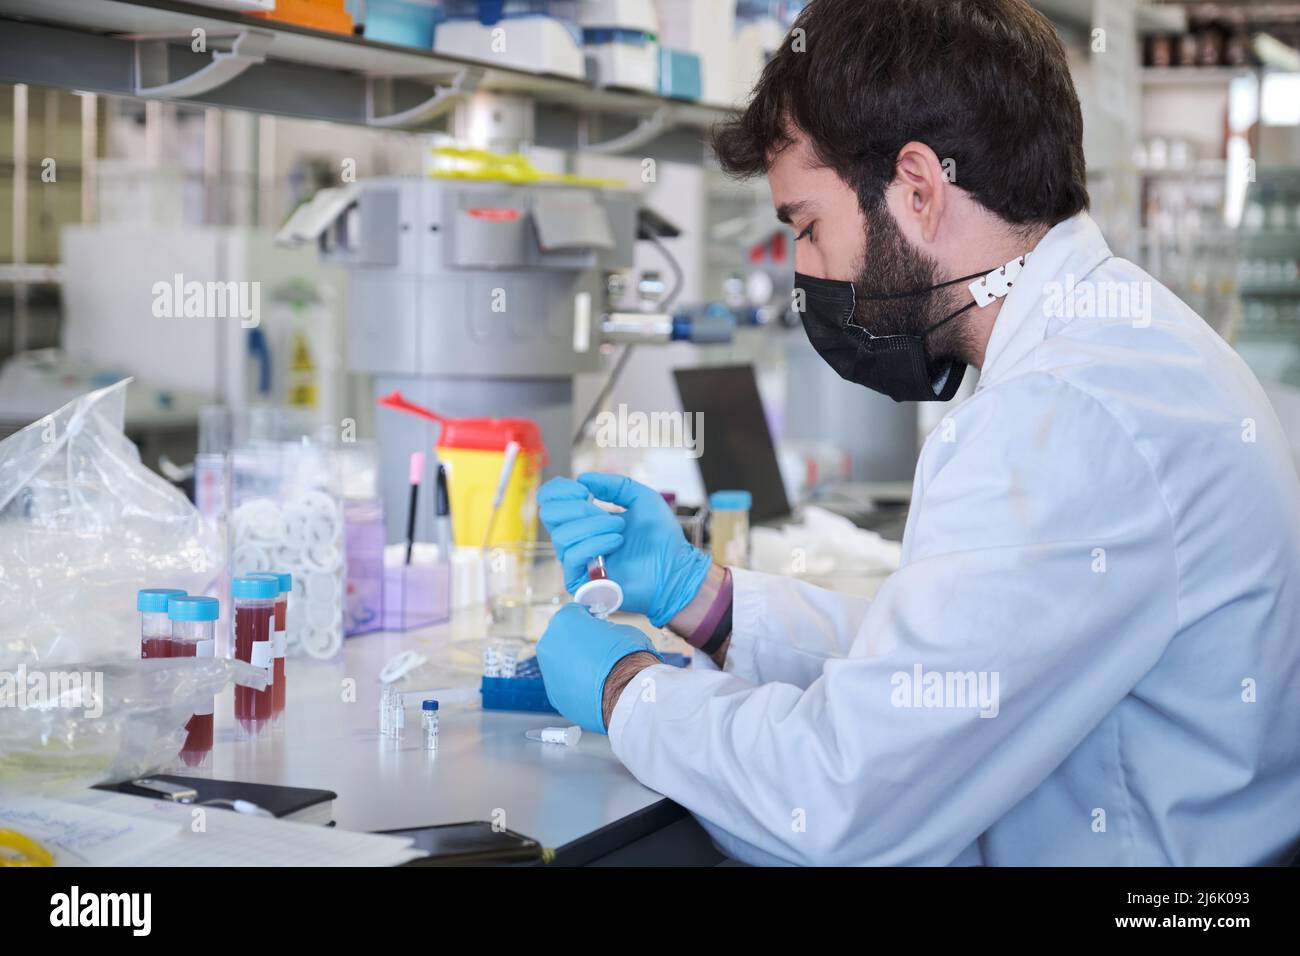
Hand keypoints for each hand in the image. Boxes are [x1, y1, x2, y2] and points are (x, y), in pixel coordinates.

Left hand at [537, 603, 662, 732]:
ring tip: (599, 672)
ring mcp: (549, 673)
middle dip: (577, 641)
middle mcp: (549, 644)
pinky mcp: (555, 696)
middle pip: (562, 637)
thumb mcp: (620, 628)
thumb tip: (603, 636)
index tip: (598, 624)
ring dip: (575, 664)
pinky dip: (577, 685)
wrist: (628, 694)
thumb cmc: (627, 656)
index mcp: (563, 621)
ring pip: (561, 664)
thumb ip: (603, 629)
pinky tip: (595, 688)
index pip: (574, 612)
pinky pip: (565, 685)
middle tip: (599, 649)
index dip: (589, 617)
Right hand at [538, 473, 710, 626]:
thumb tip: (582, 479)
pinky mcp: (581, 583)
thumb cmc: (661, 538)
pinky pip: (572, 556)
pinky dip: (595, 543)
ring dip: (593, 526)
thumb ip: (614, 484)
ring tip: (620, 529)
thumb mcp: (641, 498)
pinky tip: (616, 542)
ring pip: (561, 536)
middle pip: (548, 515)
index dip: (560, 489)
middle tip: (601, 510)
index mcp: (585, 519)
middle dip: (575, 507)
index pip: (550, 501)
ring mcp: (578, 562)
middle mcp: (577, 539)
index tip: (584, 490)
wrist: (675, 570)